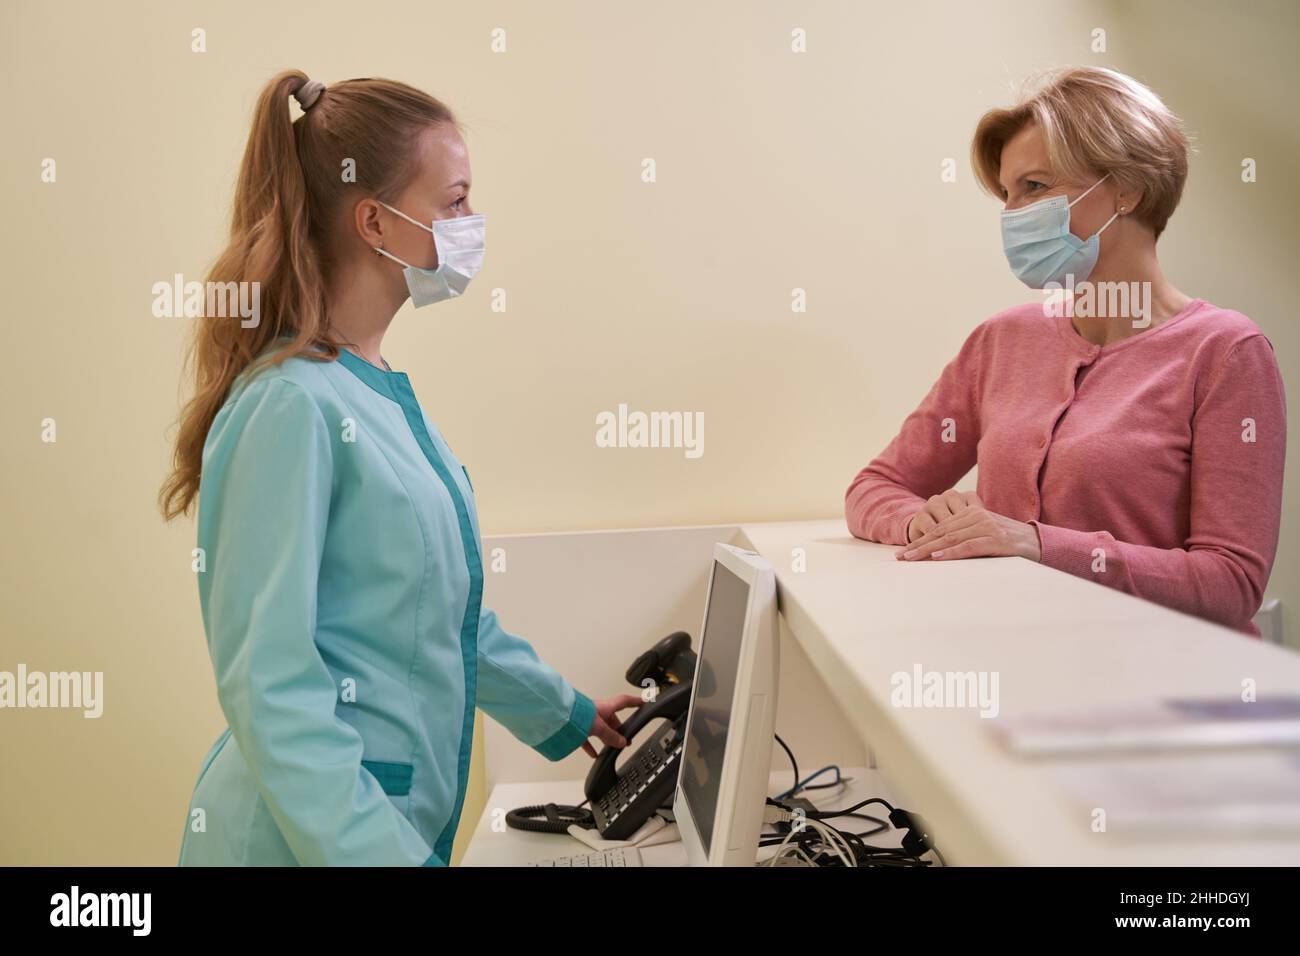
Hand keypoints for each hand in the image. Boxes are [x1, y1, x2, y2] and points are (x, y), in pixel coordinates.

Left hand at [582, 694, 641, 757]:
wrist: (559, 717)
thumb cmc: (579, 715)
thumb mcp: (600, 727)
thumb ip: (611, 736)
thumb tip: (621, 742)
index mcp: (606, 707)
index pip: (625, 702)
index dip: (635, 701)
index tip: (643, 702)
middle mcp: (597, 711)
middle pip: (612, 718)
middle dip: (619, 727)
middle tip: (626, 737)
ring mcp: (587, 719)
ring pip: (600, 728)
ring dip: (606, 737)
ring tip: (611, 746)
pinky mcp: (578, 727)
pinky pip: (587, 738)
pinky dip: (592, 746)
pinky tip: (594, 754)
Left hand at [898, 498, 1041, 561]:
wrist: (1041, 543)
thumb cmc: (1009, 544)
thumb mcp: (984, 535)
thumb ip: (964, 538)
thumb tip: (937, 552)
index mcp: (972, 513)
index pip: (941, 528)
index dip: (921, 539)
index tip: (904, 552)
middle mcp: (977, 517)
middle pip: (942, 533)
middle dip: (919, 546)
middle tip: (900, 557)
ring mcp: (988, 527)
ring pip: (951, 539)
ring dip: (928, 550)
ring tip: (911, 558)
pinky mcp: (997, 540)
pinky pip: (969, 546)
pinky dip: (951, 553)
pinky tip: (936, 558)